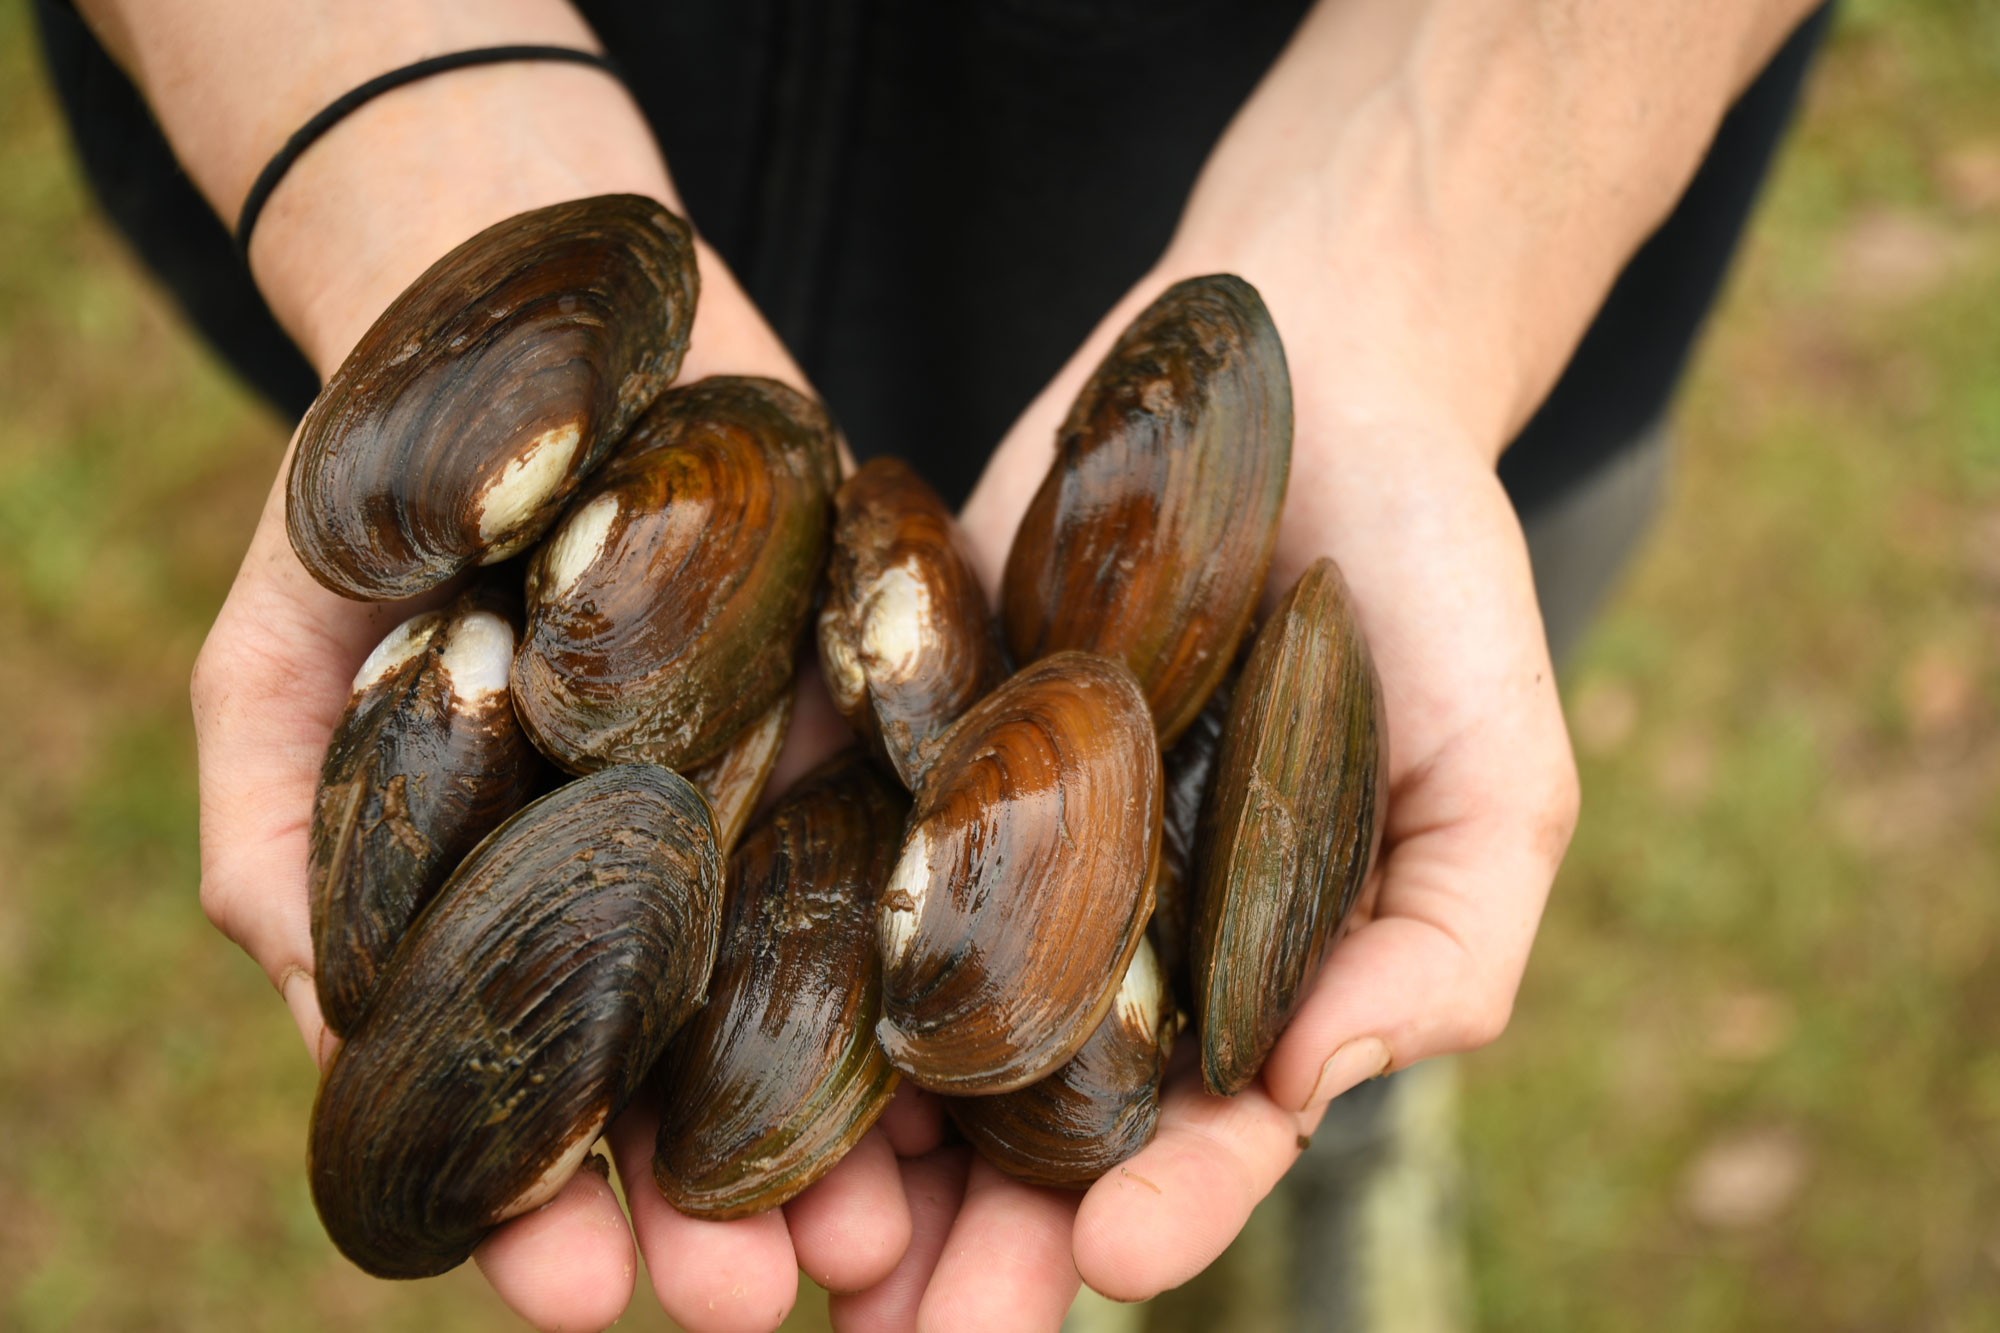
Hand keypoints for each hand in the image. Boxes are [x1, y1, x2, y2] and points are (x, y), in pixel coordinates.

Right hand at [190, 221, 921, 1329]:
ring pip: (827, 1019)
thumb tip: (332, 1030)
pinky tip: (982, 1059)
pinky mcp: (889, 732)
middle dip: (720, 1219)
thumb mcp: (284, 658)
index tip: (572, 1289)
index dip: (537, 1214)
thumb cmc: (388, 494)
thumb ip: (276, 839)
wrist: (562, 325)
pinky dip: (955, 965)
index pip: (525, 1111)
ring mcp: (782, 823)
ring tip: (884, 1240)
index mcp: (509, 922)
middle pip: (693, 1101)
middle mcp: (659, 902)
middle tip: (753, 1305)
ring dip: (856, 1145)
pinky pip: (933, 865)